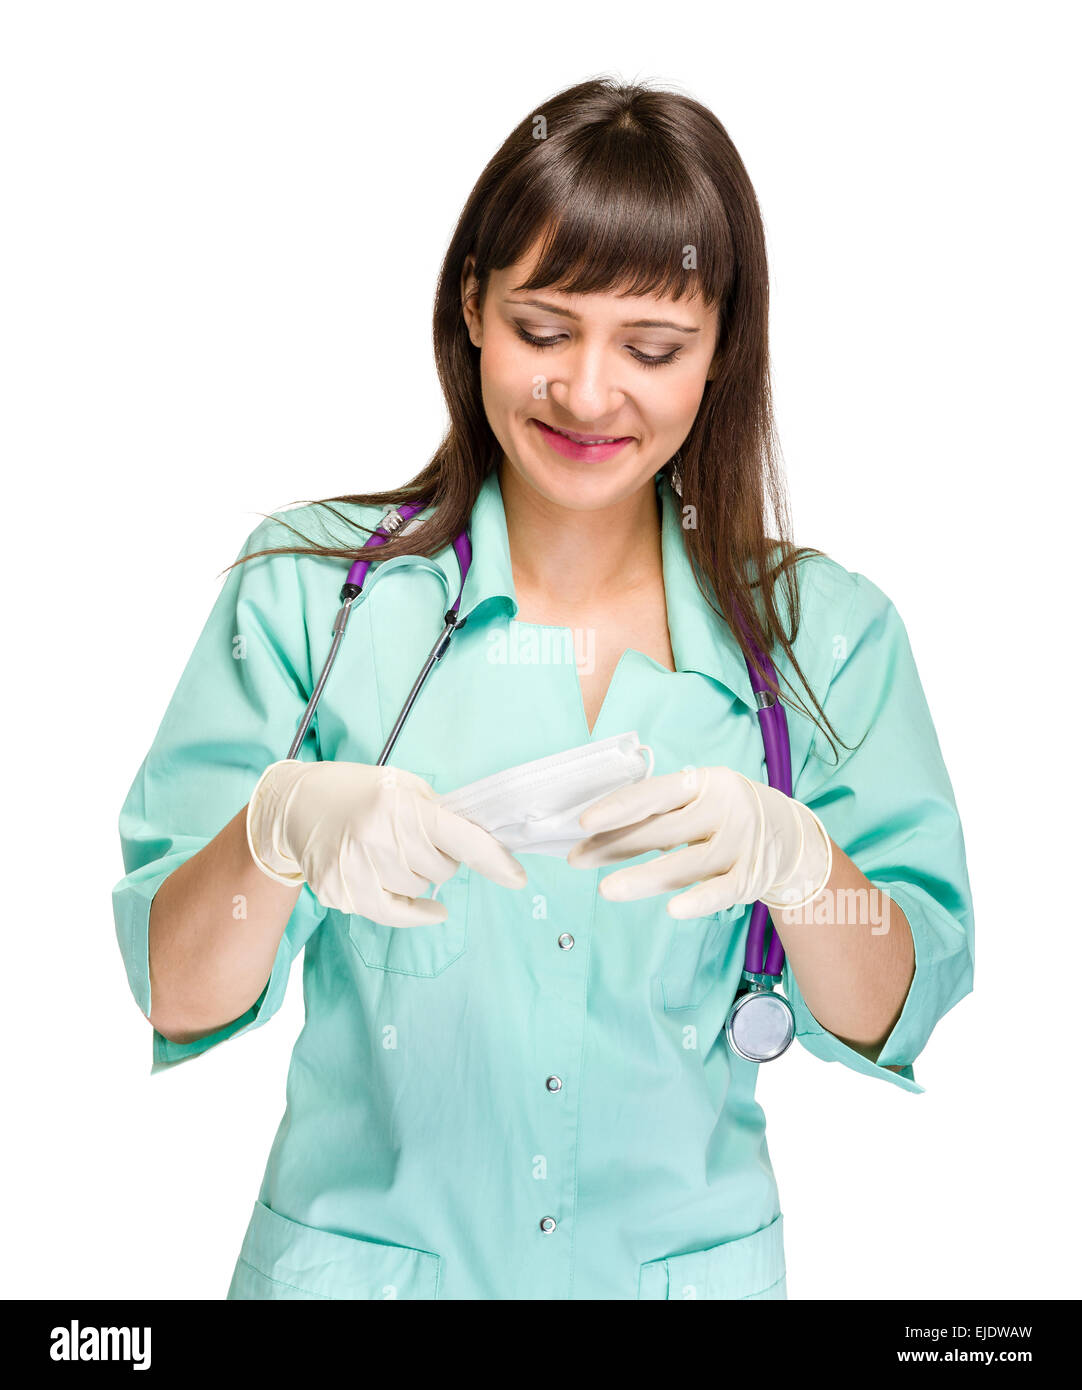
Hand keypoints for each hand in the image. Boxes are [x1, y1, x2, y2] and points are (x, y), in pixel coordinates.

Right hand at [247, 759, 526, 925]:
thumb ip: (439, 812)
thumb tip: (482, 843)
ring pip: (419, 889)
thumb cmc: (358, 791)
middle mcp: (379, 837)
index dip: (493, 860)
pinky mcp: (341, 893)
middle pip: (442, 868)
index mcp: (400, 805)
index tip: (517, 878)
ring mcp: (357, 868)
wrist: (296, 804)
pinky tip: (432, 910)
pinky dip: (417, 914)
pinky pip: (395, 915)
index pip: (460, 838)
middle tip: (417, 840)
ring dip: (419, 877)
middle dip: (441, 858)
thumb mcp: (401, 785)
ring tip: (394, 853)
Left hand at [567, 765, 831, 917]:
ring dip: (644, 878)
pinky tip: (673, 910)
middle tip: (576, 859)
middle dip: (615, 846)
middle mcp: (725, 809)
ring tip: (606, 890)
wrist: (793, 837)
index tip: (584, 822)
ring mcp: (740, 844)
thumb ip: (659, 815)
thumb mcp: (699, 800)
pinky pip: (721, 891)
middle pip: (662, 831)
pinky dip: (699, 900)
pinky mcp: (753, 877)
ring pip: (686, 864)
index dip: (619, 807)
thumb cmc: (726, 816)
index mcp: (706, 782)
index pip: (656, 793)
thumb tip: (597, 832)